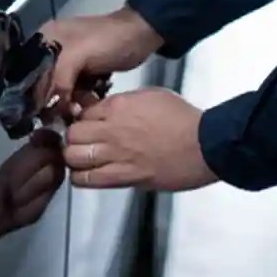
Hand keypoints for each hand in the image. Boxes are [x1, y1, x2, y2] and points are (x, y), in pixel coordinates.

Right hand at [37, 6, 164, 117]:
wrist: (141, 35)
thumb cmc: (108, 40)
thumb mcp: (78, 54)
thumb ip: (60, 78)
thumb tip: (55, 105)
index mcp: (45, 38)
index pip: (29, 70)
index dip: (32, 90)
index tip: (36, 112)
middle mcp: (52, 49)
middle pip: (43, 80)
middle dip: (50, 98)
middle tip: (57, 116)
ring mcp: (69, 60)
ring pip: (59, 87)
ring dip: (64, 101)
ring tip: (72, 113)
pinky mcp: (84, 71)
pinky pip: (74, 89)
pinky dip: (77, 99)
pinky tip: (81, 108)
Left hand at [63, 88, 217, 192]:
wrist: (204, 145)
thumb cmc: (182, 118)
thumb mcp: (151, 96)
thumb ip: (125, 102)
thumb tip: (109, 109)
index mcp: (118, 106)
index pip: (82, 112)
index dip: (80, 118)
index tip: (85, 124)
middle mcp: (112, 130)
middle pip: (72, 134)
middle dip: (73, 138)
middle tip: (81, 142)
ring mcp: (116, 155)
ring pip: (73, 157)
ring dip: (74, 158)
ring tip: (82, 159)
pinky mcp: (124, 177)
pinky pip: (88, 179)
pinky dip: (80, 178)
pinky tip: (86, 174)